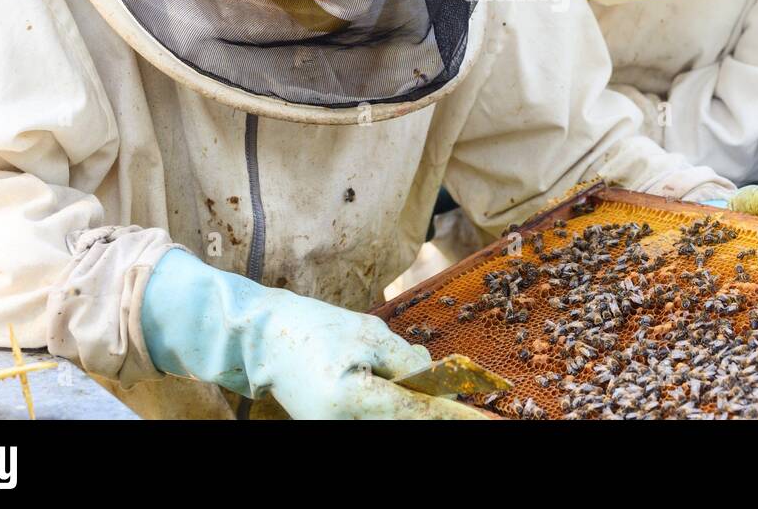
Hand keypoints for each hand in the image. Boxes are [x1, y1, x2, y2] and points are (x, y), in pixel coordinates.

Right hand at [141, 249, 482, 418]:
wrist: (262, 339)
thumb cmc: (313, 329)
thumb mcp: (366, 334)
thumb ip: (405, 360)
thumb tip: (436, 380)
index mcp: (354, 399)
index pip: (422, 413)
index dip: (462, 417)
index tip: (496, 421)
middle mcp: (345, 424)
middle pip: (410, 421)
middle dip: (443, 413)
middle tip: (487, 412)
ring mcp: (338, 428)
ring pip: (395, 418)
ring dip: (418, 405)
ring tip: (435, 391)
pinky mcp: (334, 425)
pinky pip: (379, 416)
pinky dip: (397, 405)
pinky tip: (404, 390)